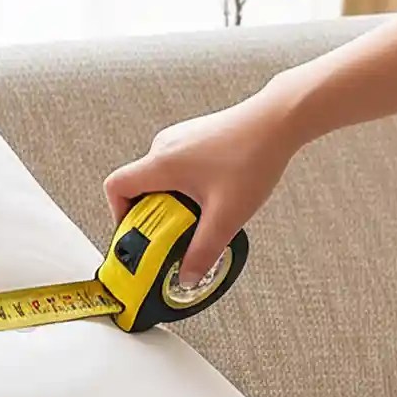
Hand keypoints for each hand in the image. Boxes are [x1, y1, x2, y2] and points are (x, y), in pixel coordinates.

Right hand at [104, 82, 303, 283]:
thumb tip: (187, 277)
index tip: (138, 233)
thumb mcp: (227, 216)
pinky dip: (184, 186)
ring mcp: (179, 138)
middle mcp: (164, 147)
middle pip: (137, 186)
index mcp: (162, 163)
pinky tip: (212, 194)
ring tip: (200, 212)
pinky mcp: (194, 137)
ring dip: (170, 200)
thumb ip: (204, 252)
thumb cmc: (254, 156)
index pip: (115, 187)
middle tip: (175, 231)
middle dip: (152, 214)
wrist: (280, 119)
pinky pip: (175, 167)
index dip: (119, 214)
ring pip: (158, 177)